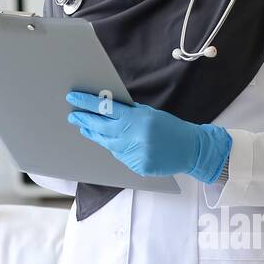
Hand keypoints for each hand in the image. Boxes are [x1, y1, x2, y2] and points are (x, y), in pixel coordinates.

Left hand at [65, 91, 230, 183]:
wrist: (191, 149)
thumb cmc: (170, 127)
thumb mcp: (149, 113)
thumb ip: (128, 110)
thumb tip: (104, 105)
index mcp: (136, 118)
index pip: (104, 107)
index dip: (86, 102)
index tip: (73, 97)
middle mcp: (133, 136)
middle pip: (100, 127)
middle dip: (84, 120)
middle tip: (73, 115)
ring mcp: (134, 153)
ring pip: (106, 143)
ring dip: (94, 134)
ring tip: (84, 128)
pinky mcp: (137, 166)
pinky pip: (118, 156)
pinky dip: (112, 147)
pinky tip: (106, 141)